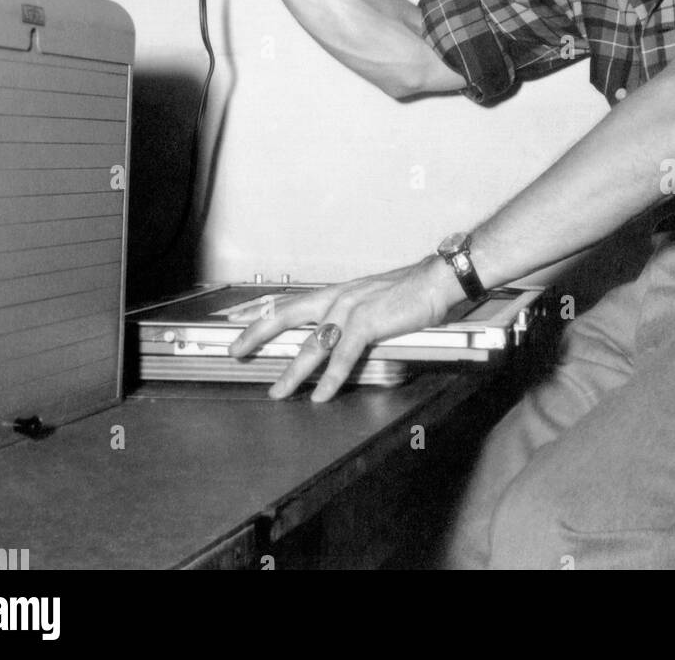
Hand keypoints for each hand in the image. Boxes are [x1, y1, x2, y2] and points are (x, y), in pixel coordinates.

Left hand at [229, 257, 459, 401]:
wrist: (438, 280)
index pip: (289, 304)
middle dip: (256, 334)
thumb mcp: (371, 304)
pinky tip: (322, 394)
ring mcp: (350, 308)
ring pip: (312, 344)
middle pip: (285, 315)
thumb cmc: (411, 293)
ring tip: (278, 391)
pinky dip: (331, 377)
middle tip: (235, 351)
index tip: (240, 328)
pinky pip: (344, 355)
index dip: (262, 317)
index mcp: (336, 294)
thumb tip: (337, 343)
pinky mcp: (368, 321)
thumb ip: (351, 321)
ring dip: (293, 372)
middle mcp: (336, 298)